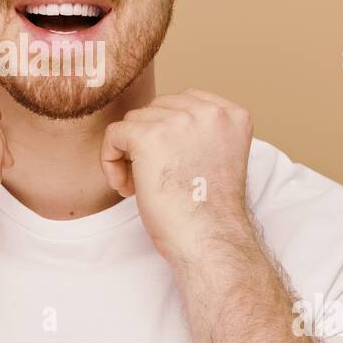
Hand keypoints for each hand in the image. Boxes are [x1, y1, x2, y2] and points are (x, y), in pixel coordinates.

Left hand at [100, 89, 256, 267]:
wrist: (210, 242)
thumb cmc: (209, 213)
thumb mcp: (217, 158)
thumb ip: (199, 133)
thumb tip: (156, 121)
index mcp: (232, 116)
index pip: (184, 101)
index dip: (168, 131)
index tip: (170, 163)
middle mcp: (210, 113)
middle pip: (157, 108)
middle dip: (148, 141)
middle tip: (153, 179)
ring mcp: (180, 121)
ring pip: (133, 121)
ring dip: (129, 154)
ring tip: (140, 187)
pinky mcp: (149, 137)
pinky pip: (114, 134)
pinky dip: (110, 161)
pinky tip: (126, 188)